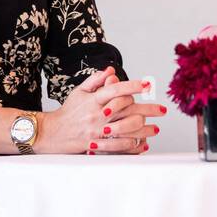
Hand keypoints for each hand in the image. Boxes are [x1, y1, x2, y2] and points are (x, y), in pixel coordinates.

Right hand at [41, 67, 165, 154]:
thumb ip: (96, 80)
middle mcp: (96, 114)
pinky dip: (131, 145)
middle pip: (126, 110)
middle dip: (148, 110)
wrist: (52, 132)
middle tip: (163, 110)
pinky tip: (142, 144)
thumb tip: (111, 71)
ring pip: (125, 129)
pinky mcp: (96, 144)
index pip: (116, 89)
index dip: (133, 86)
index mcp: (93, 100)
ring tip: (156, 129)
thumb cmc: (69, 111)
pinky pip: (117, 146)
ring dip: (143, 130)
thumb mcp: (79, 91)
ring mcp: (96, 131)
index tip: (148, 85)